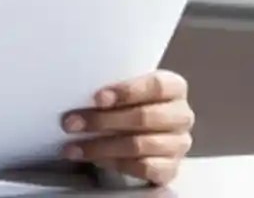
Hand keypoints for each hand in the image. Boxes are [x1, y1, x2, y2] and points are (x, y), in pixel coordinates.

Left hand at [60, 70, 194, 185]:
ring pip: (139, 145)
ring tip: (74, 147)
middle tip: (72, 123)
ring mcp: (178, 143)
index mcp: (173, 87)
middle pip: (144, 117)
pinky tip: (96, 160)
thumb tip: (77, 93)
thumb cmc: (129, 106)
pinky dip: (115, 164)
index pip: (156, 85)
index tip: (98, 97)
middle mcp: (181, 115)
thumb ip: (112, 90)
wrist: (139, 134)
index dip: (127, 91)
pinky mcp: (170, 168)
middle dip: (103, 121)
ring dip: (101, 146)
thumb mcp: (123, 91)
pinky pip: (143, 168)